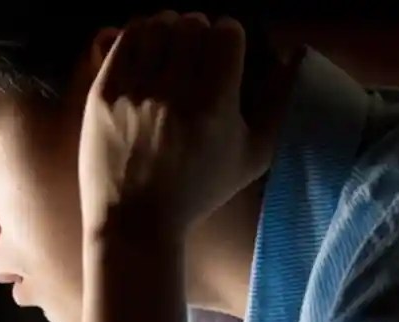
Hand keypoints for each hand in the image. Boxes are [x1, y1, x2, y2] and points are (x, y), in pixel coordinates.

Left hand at [78, 12, 274, 240]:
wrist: (134, 220)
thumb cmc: (198, 190)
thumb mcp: (254, 155)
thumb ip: (279, 102)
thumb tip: (296, 52)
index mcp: (214, 105)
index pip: (226, 33)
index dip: (228, 36)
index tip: (224, 51)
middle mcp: (172, 94)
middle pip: (190, 24)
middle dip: (198, 31)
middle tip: (195, 52)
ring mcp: (133, 93)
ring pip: (155, 26)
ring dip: (166, 30)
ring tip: (169, 49)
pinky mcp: (102, 95)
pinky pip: (122, 42)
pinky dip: (136, 38)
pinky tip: (145, 53)